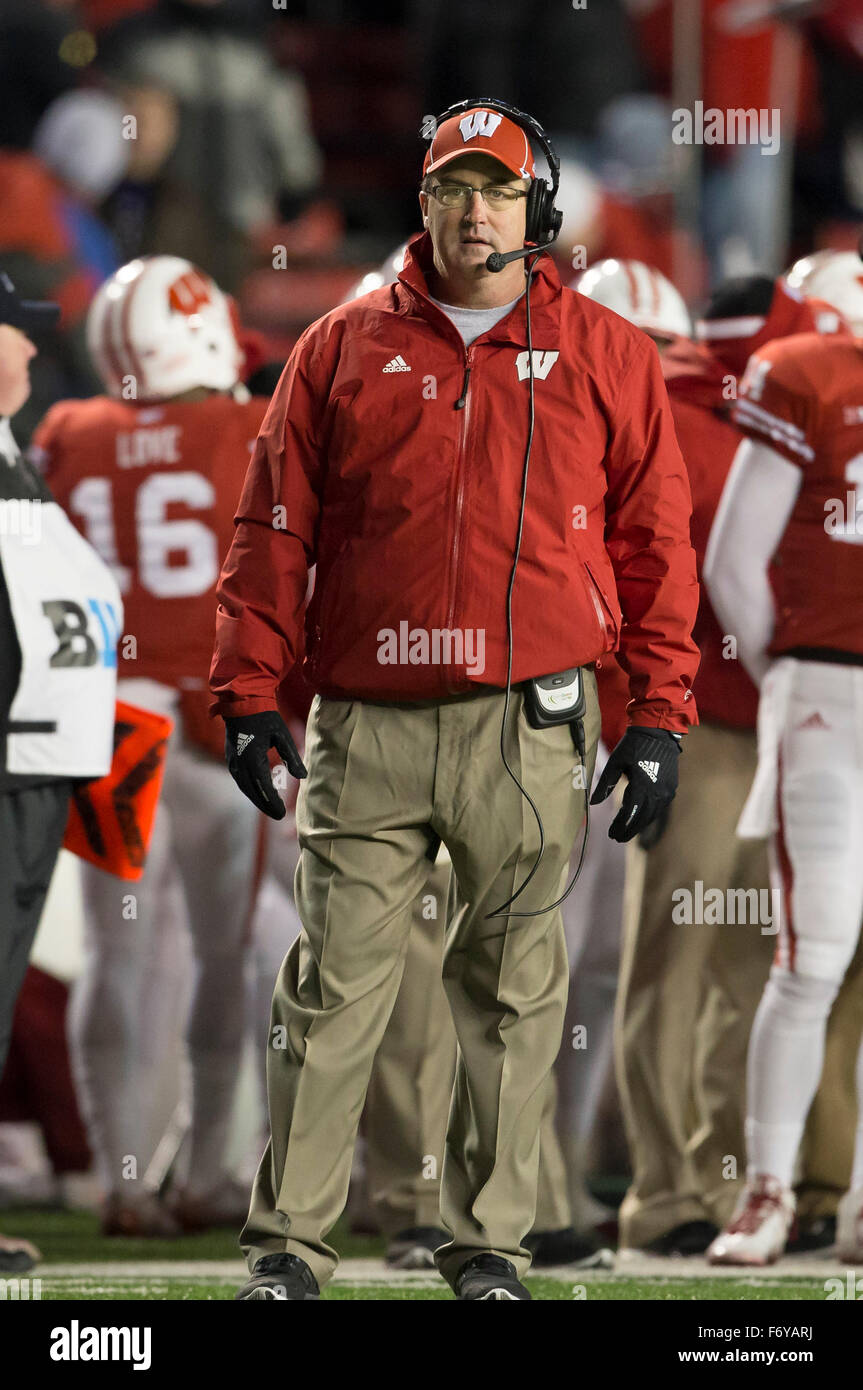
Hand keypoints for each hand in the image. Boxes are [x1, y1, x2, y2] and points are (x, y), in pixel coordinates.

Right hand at [224, 710, 306, 818]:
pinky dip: (250, 790)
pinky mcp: (230, 759)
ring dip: (257, 799)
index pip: (263, 787)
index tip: (283, 814)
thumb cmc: (264, 718)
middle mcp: (240, 763)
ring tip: (269, 809)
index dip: (273, 802)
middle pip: (253, 792)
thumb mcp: (282, 735)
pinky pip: (240, 780)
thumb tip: (303, 776)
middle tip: (278, 816)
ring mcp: (233, 762)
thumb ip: (292, 757)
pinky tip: (258, 794)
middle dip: (265, 805)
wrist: (241, 703)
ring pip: (245, 787)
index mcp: (253, 758)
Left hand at [590, 727, 680, 843]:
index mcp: (642, 786)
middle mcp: (657, 792)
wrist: (659, 732)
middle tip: (617, 837)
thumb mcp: (615, 762)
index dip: (620, 825)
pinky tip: (640, 817)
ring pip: (652, 815)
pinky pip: (659, 807)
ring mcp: (666, 791)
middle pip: (642, 818)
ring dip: (639, 824)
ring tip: (626, 830)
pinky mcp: (671, 788)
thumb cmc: (634, 745)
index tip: (611, 834)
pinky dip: (648, 814)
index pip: (630, 813)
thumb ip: (605, 784)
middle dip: (629, 829)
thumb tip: (592, 803)